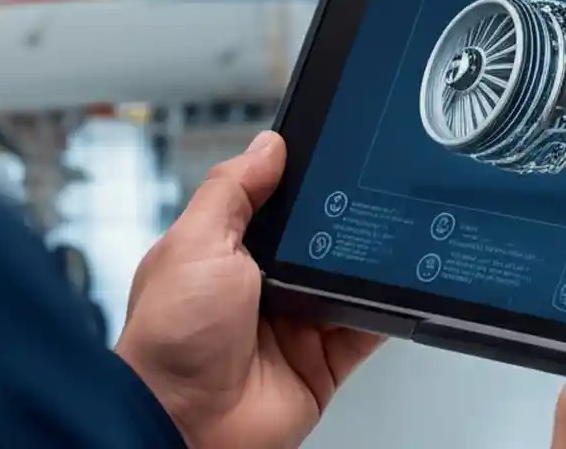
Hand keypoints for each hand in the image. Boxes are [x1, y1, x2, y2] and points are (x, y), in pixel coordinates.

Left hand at [115, 131, 383, 448]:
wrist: (186, 426)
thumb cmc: (169, 343)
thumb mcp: (195, 244)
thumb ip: (232, 190)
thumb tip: (268, 145)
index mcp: (226, 252)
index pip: (275, 203)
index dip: (301, 181)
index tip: (333, 155)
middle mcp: (262, 286)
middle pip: (319, 239)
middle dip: (342, 222)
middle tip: (367, 197)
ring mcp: (295, 323)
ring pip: (348, 279)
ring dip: (366, 265)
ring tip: (385, 238)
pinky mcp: (325, 360)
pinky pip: (369, 326)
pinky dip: (386, 310)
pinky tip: (395, 287)